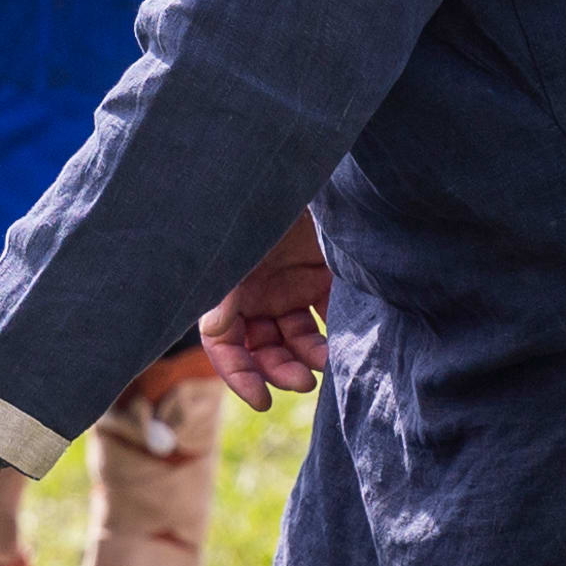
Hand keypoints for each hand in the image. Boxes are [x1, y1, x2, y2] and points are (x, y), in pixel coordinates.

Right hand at [202, 212, 333, 408]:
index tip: (262, 399)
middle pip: (261, 347)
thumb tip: (219, 333)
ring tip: (327, 362)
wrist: (314, 166)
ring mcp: (290, 284)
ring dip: (308, 357)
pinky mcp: (323, 277)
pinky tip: (346, 345)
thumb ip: (226, 288)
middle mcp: (255, 290)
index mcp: (227, 284)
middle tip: (304, 382)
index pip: (223, 342)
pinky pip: (327, 317)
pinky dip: (336, 335)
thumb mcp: (241, 242)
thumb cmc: (268, 199)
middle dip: (279, 370)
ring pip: (295, 339)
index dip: (237, 374)